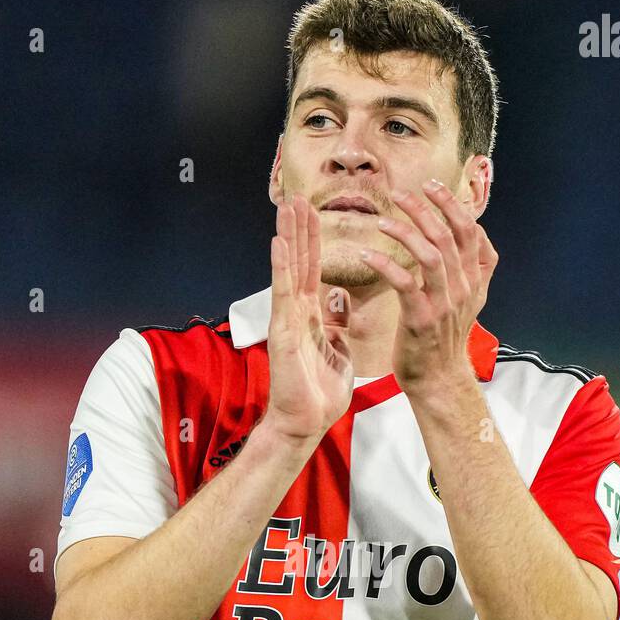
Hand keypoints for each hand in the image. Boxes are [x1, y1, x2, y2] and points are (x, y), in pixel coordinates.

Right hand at [264, 195, 354, 444]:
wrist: (307, 422)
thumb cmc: (321, 395)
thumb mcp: (339, 355)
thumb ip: (337, 330)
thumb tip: (340, 311)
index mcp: (312, 317)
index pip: (313, 270)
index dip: (313, 241)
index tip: (313, 212)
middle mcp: (296, 313)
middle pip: (299, 262)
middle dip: (299, 229)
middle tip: (297, 196)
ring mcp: (287, 320)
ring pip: (288, 270)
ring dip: (288, 237)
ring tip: (287, 206)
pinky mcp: (282, 331)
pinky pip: (283, 293)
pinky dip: (281, 266)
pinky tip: (279, 241)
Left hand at [362, 179, 497, 388]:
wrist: (439, 379)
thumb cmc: (446, 337)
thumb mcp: (472, 299)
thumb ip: (477, 266)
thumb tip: (477, 231)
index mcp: (474, 279)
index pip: (469, 230)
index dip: (450, 204)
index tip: (430, 186)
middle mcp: (463, 288)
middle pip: (448, 236)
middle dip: (424, 208)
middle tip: (400, 193)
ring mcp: (444, 304)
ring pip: (430, 255)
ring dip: (405, 232)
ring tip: (382, 220)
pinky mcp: (421, 319)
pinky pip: (405, 283)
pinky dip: (386, 265)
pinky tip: (368, 254)